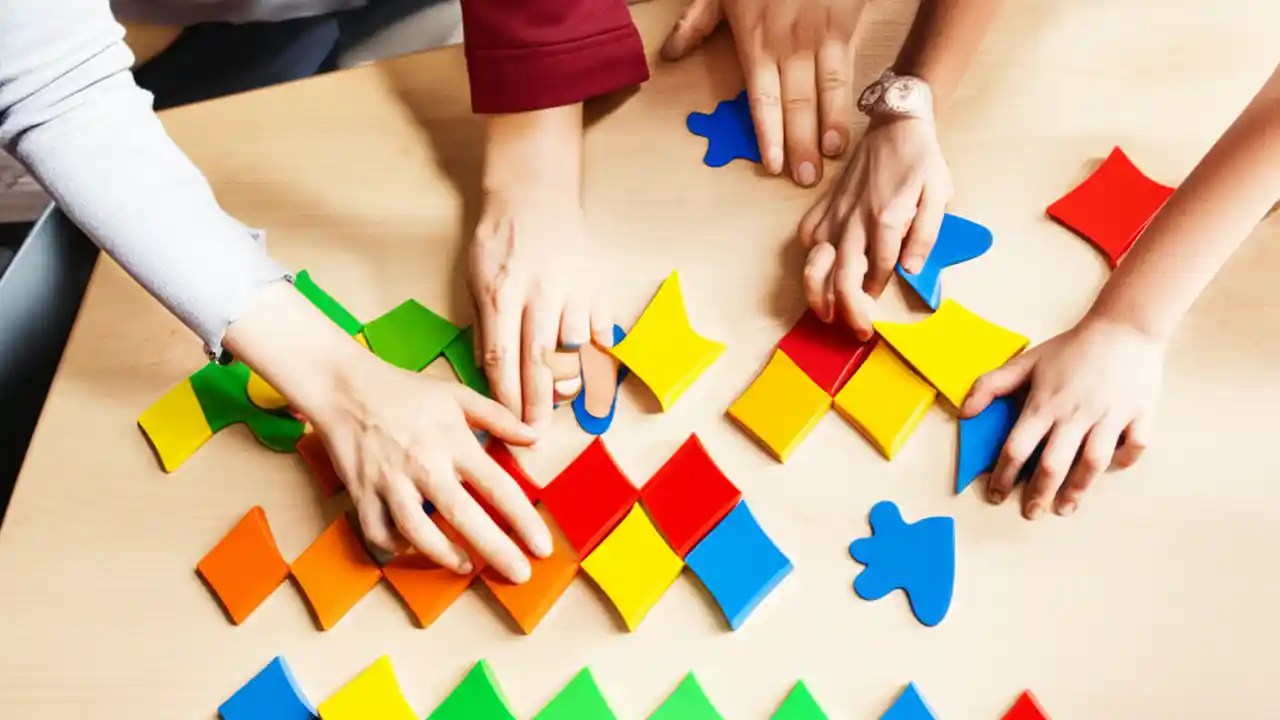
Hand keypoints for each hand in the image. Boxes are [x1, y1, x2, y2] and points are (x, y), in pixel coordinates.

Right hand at [223, 281, 551, 582]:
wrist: (345, 388)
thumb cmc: (406, 392)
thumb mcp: (457, 395)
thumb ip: (499, 418)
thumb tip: (537, 437)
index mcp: (452, 441)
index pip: (497, 486)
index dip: (523, 520)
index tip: (541, 546)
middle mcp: (423, 465)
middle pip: (464, 516)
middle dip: (496, 550)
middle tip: (520, 575)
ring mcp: (389, 481)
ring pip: (417, 531)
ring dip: (445, 555)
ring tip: (467, 567)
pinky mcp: (361, 492)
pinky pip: (378, 531)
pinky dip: (395, 546)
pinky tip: (413, 548)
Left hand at [470, 189, 611, 429]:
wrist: (535, 192)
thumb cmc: (499, 237)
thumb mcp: (476, 277)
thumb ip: (486, 325)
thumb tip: (493, 375)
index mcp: (502, 293)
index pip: (502, 359)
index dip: (505, 398)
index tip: (508, 425)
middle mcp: (540, 294)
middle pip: (538, 364)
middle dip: (536, 406)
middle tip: (536, 435)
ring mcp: (573, 290)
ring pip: (574, 352)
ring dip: (566, 383)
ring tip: (556, 399)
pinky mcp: (597, 286)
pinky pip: (601, 332)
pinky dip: (596, 355)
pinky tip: (588, 370)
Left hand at [662, 0, 865, 185]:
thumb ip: (695, 23)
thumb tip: (669, 56)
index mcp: (754, 40)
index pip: (762, 98)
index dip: (768, 133)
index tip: (772, 164)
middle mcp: (787, 44)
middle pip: (795, 103)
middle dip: (800, 144)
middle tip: (805, 179)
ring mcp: (818, 35)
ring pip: (825, 90)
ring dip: (829, 127)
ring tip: (831, 158)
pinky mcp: (844, 24)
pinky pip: (847, 69)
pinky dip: (848, 99)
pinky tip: (851, 122)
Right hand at [796, 115, 951, 338]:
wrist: (895, 124)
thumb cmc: (921, 160)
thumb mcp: (939, 194)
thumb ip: (926, 234)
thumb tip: (911, 270)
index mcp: (886, 219)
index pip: (878, 272)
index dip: (876, 297)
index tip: (877, 315)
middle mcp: (855, 220)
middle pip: (842, 276)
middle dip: (847, 310)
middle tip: (855, 332)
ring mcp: (835, 213)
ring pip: (816, 261)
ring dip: (817, 292)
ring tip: (825, 314)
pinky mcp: (824, 205)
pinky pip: (808, 237)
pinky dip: (810, 258)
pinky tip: (820, 269)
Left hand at [961, 316, 1164, 519]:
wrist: (1123, 327)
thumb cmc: (1071, 348)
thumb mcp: (1026, 361)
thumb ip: (991, 385)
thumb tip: (964, 412)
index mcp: (1044, 404)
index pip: (1017, 447)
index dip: (1003, 474)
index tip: (995, 494)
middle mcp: (1075, 415)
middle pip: (1053, 464)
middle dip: (1039, 493)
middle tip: (1030, 513)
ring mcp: (1109, 416)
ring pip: (1093, 463)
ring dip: (1078, 489)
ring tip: (1065, 508)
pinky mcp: (1140, 414)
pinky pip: (1135, 446)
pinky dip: (1125, 460)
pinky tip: (1112, 470)